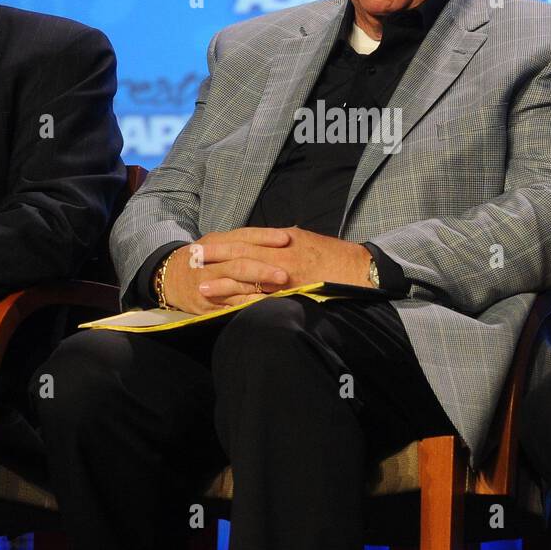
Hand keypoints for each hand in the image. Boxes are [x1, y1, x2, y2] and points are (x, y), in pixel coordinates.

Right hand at [162, 227, 294, 314]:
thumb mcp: (216, 243)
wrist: (166, 278)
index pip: (242, 237)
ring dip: (257, 289)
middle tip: (285, 274)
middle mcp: (208, 262)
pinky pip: (229, 305)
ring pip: (234, 286)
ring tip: (278, 290)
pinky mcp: (205, 304)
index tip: (286, 239)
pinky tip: (262, 305)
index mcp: (214, 243)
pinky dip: (247, 305)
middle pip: (238, 264)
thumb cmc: (201, 259)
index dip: (264, 237)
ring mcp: (205, 284)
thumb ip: (243, 241)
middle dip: (263, 269)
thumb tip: (282, 236)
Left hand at [183, 226, 373, 311]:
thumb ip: (283, 241)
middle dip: (216, 258)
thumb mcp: (306, 240)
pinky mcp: (293, 295)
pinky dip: (245, 304)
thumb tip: (268, 240)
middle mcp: (282, 256)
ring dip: (224, 284)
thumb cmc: (334, 255)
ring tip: (201, 288)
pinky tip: (229, 309)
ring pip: (249, 279)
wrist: (359, 270)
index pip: (247, 240)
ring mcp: (286, 277)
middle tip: (191, 260)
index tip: (203, 245)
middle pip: (241, 256)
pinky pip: (264, 300)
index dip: (224, 243)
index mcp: (283, 241)